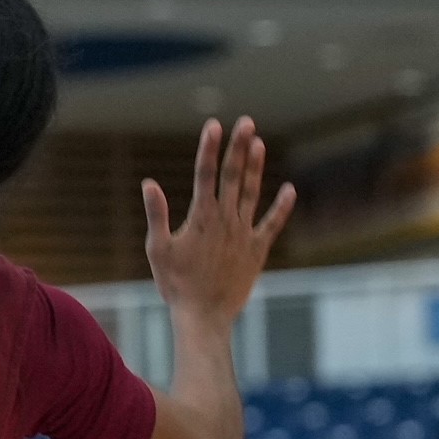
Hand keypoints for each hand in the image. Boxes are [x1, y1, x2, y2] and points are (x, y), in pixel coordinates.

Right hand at [143, 117, 295, 331]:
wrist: (204, 316)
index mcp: (201, 217)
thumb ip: (156, 214)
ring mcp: (244, 234)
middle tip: (247, 122)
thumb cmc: (175, 283)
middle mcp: (226, 220)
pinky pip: (272, 224)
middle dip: (239, 147)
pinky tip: (290, 188)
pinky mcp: (256, 250)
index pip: (205, 174)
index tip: (214, 125)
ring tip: (259, 142)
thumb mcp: (158, 248)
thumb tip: (149, 183)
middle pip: (233, 176)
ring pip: (251, 193)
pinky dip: (282, 207)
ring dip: (255, 167)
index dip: (209, 148)